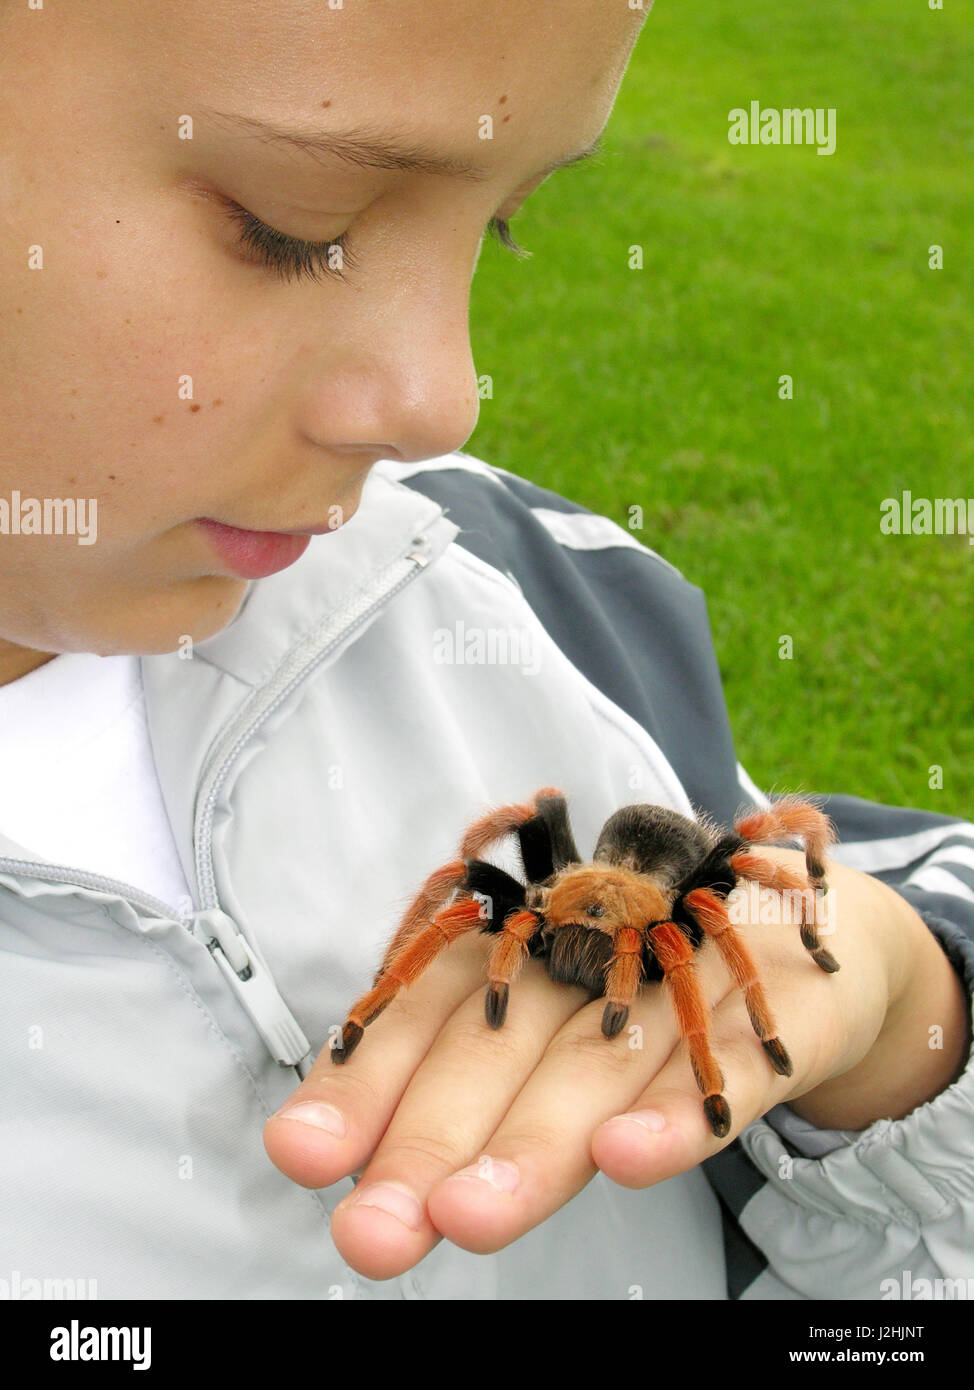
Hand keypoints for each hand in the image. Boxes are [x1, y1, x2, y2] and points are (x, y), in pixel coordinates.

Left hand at [263, 848, 969, 1279]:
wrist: (801, 931)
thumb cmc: (641, 982)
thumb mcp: (548, 1013)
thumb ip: (458, 1072)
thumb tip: (333, 1148)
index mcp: (521, 951)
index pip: (429, 1012)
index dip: (366, 1081)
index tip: (303, 1150)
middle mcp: (589, 956)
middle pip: (500, 1045)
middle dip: (430, 1138)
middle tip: (373, 1225)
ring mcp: (686, 981)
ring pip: (599, 1062)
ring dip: (531, 1141)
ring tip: (468, 1214)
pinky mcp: (774, 1014)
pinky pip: (726, 1066)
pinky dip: (674, 1112)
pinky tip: (624, 1157)